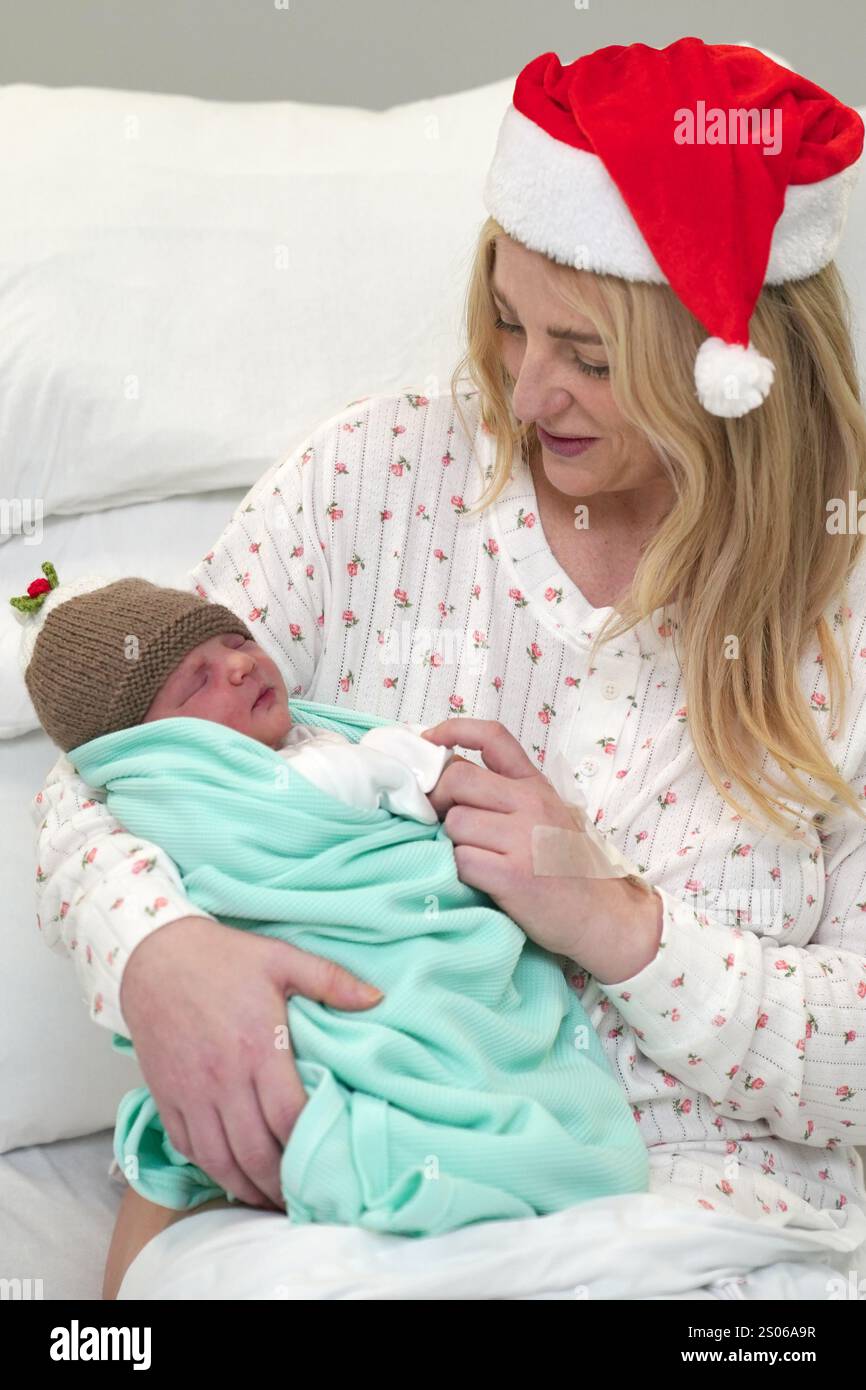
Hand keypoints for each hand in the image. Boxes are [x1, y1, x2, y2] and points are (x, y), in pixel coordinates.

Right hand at [119, 916, 383, 1209]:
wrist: (154, 956)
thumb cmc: (221, 958)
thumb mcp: (281, 958)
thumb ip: (330, 980)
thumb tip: (376, 998)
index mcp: (258, 1047)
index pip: (288, 1116)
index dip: (308, 1147)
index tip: (326, 1162)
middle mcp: (223, 1077)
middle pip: (255, 1151)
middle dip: (281, 1184)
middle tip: (303, 1198)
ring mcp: (191, 1091)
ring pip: (219, 1159)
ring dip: (246, 1188)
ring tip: (270, 1199)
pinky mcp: (165, 1096)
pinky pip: (187, 1146)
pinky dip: (210, 1168)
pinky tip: (230, 1174)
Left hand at [419, 719, 662, 978]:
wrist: (602, 916)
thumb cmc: (567, 867)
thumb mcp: (546, 815)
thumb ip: (506, 794)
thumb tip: (445, 778)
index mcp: (536, 785)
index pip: (493, 736)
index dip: (454, 730)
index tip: (428, 741)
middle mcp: (531, 804)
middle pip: (458, 778)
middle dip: (438, 799)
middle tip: (441, 821)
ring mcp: (524, 839)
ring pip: (454, 823)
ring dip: (453, 843)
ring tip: (478, 858)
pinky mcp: (513, 877)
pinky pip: (461, 860)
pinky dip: (462, 872)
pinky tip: (483, 880)